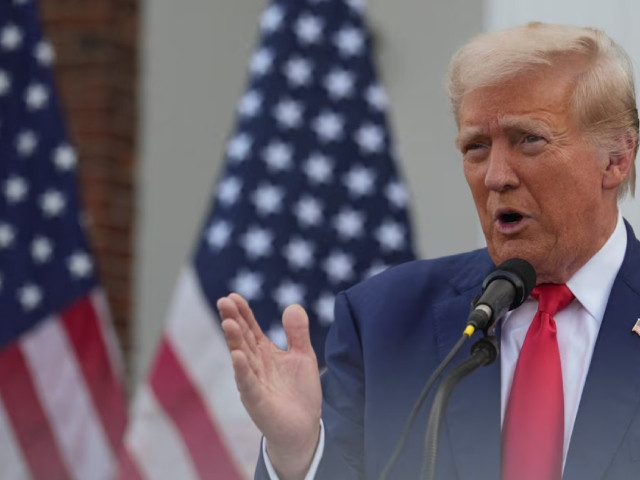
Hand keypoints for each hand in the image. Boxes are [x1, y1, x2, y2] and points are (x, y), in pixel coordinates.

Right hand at [217, 293, 321, 479]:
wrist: (304, 428)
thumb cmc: (299, 392)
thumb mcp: (302, 356)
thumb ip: (297, 333)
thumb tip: (292, 305)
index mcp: (264, 353)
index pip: (250, 328)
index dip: (243, 312)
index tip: (233, 295)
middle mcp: (254, 365)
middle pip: (241, 339)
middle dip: (233, 320)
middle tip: (224, 301)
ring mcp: (253, 383)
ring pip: (241, 358)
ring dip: (234, 341)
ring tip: (229, 323)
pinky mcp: (257, 401)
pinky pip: (248, 385)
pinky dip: (242, 371)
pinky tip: (237, 357)